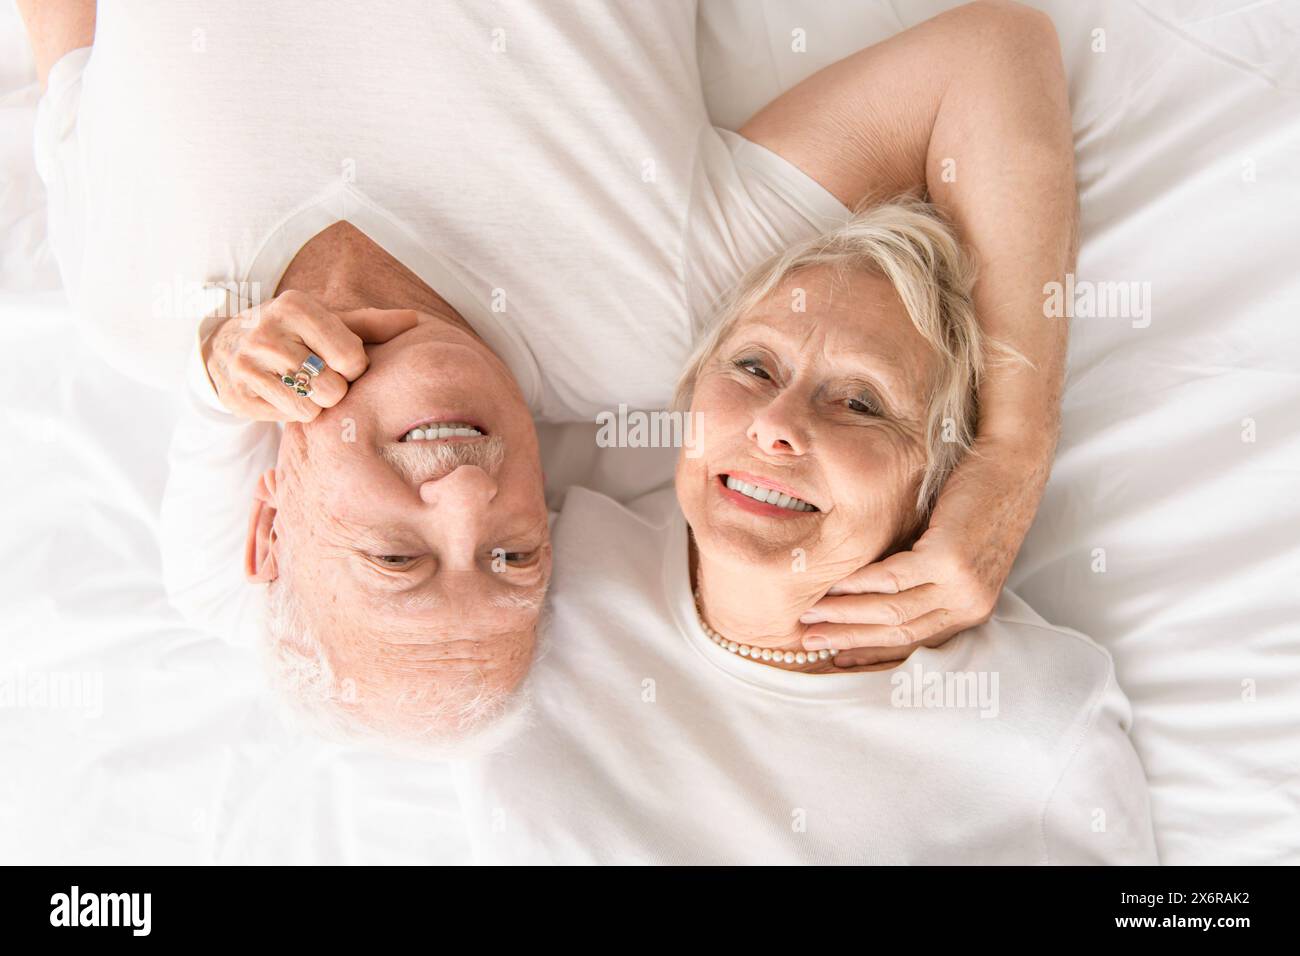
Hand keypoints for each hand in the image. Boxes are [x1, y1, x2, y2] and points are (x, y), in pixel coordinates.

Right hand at [202, 289, 419, 421]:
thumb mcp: (329, 321)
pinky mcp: (237, 396)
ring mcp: (246, 365)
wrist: (227, 345)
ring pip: (310, 410)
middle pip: (332, 389)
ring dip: (314, 404)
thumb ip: (371, 324)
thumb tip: (414, 321)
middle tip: (318, 375)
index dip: (354, 368)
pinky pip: (287, 420)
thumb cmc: (294, 334)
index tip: (339, 360)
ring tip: (301, 384)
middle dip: (334, 389)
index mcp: (295, 306)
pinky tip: (281, 393)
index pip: (351, 358)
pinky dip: (291, 412)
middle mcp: (266, 333)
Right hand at [800, 434, 1053, 666]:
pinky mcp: (949, 560)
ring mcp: (961, 585)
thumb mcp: (954, 549)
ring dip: (845, 615)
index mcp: (972, 608)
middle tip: (810, 641)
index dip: (871, 651)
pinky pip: (892, 579)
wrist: (1010, 462)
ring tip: (812, 612)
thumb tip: (866, 593)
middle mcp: (970, 605)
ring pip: (891, 610)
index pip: (915, 641)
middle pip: (898, 632)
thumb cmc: (981, 499)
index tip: (836, 656)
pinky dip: (859, 585)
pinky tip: (835, 585)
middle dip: (849, 639)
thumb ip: (922, 578)